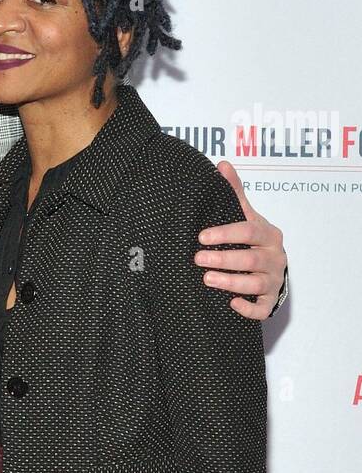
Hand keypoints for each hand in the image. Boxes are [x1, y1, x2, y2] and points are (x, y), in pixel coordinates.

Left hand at [194, 161, 286, 319]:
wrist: (270, 269)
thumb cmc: (254, 240)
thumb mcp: (245, 216)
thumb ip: (234, 193)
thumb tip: (222, 165)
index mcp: (268, 234)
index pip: (249, 230)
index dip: (226, 233)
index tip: (202, 236)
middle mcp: (275, 257)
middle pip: (251, 259)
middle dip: (224, 259)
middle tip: (198, 259)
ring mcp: (274, 280)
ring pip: (256, 284)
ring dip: (231, 282)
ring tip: (207, 279)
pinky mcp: (270, 301)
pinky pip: (262, 308)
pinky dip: (248, 308)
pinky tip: (231, 304)